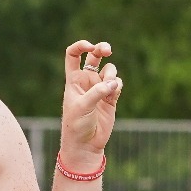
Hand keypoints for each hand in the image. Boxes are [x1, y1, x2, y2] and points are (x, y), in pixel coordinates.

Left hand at [60, 40, 121, 166]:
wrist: (86, 144)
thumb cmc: (76, 125)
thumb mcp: (82, 106)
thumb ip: (97, 92)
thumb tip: (113, 83)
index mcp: (73, 79)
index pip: (73, 55)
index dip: (80, 46)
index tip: (89, 46)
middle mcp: (86, 81)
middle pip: (94, 56)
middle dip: (102, 49)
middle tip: (107, 50)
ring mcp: (99, 88)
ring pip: (109, 70)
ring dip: (111, 73)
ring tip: (109, 86)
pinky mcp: (111, 98)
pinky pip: (117, 84)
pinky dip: (117, 85)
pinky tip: (113, 93)